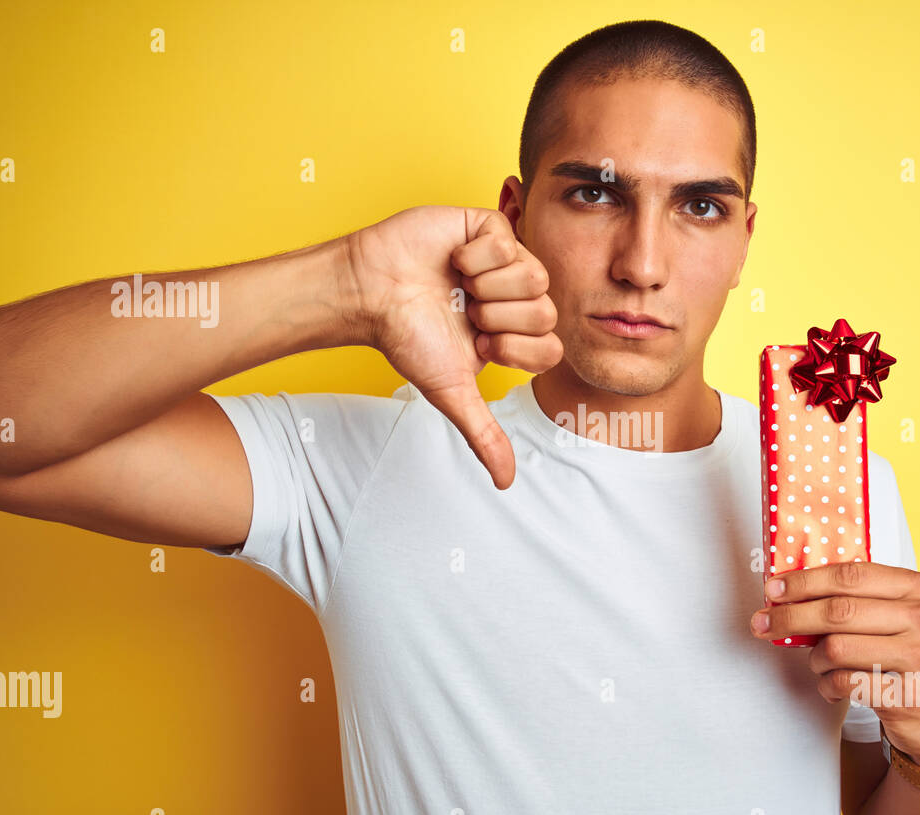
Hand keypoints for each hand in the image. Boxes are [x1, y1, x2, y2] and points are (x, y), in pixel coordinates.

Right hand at [344, 205, 562, 489]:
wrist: (369, 292)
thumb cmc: (406, 337)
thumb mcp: (451, 391)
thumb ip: (484, 435)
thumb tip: (506, 483)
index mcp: (515, 332)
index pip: (550, 346)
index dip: (514, 347)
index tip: (479, 342)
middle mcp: (517, 296)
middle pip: (546, 312)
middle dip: (497, 318)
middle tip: (464, 311)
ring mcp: (507, 259)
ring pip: (533, 274)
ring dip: (486, 286)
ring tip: (458, 285)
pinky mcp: (489, 226)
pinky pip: (508, 239)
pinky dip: (474, 254)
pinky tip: (453, 258)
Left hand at [750, 562, 919, 767]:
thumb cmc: (906, 659)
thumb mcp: (893, 619)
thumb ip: (854, 600)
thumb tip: (790, 592)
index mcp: (918, 588)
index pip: (851, 574)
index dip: (805, 580)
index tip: (774, 588)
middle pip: (838, 610)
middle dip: (791, 617)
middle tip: (763, 623)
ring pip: (836, 648)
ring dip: (815, 659)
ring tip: (820, 664)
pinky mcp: (908, 694)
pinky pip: (844, 682)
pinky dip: (828, 685)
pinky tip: (833, 686)